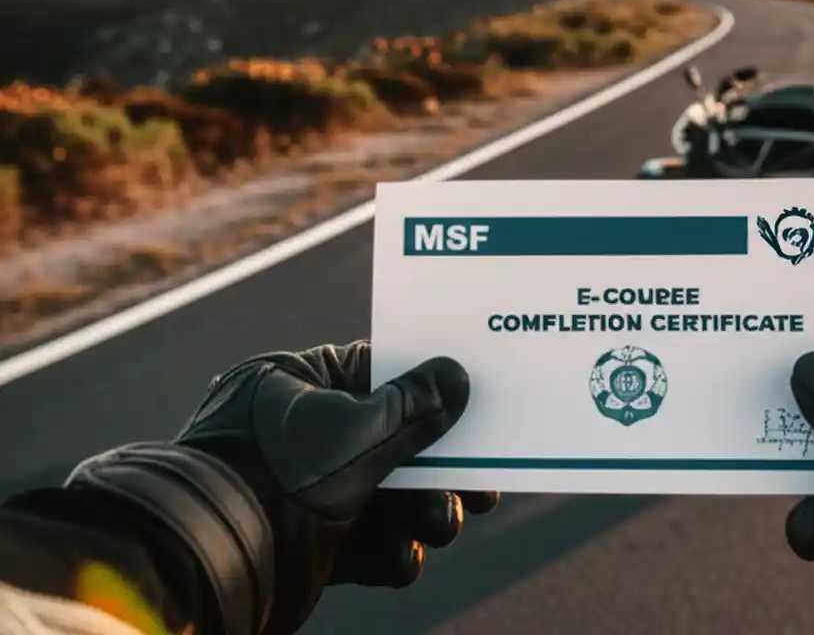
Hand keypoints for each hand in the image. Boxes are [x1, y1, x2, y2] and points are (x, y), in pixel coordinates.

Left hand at [175, 342, 497, 632]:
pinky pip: (369, 542)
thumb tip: (456, 376)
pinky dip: (391, 552)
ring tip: (441, 524)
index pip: (379, 373)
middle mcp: (303, 433)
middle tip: (479, 488)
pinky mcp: (311, 544)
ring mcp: (306, 490)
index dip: (432, 391)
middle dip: (439, 469)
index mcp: (299, 384)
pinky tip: (401, 557)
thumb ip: (415, 406)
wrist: (213, 561)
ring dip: (425, 511)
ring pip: (390, 496)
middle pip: (394, 442)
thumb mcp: (360, 430)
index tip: (476, 410)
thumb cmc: (280, 474)